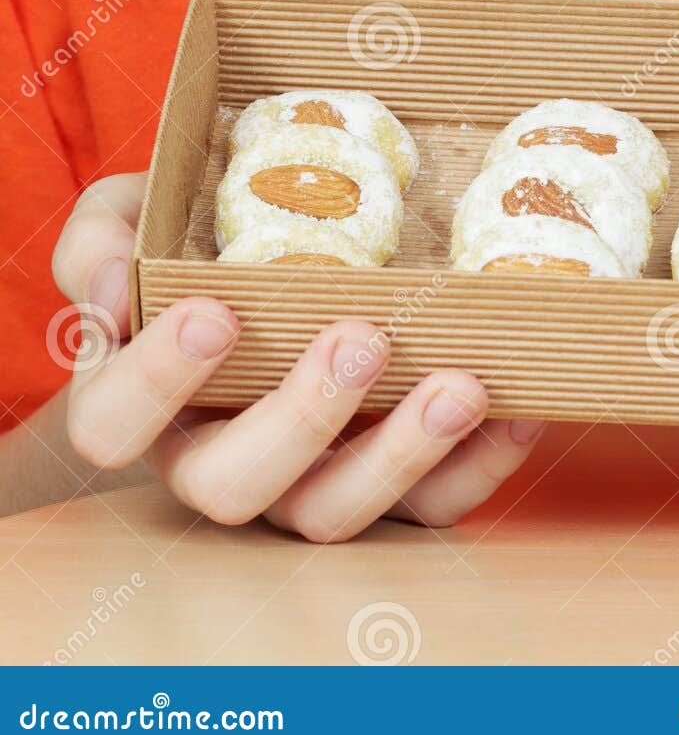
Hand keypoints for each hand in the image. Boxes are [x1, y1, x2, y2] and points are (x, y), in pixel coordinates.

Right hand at [52, 173, 544, 540]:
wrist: (259, 282)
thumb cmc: (186, 250)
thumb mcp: (128, 219)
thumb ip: (103, 237)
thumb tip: (114, 283)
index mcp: (138, 404)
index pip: (112, 422)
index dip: (156, 381)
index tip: (214, 313)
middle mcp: (210, 461)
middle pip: (233, 487)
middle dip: (301, 420)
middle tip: (361, 338)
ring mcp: (298, 487)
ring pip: (333, 515)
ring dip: (402, 455)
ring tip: (460, 384)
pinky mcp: (382, 496)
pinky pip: (428, 511)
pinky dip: (478, 467)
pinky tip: (518, 408)